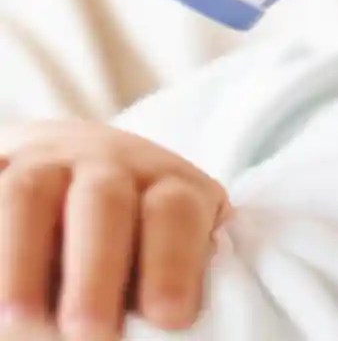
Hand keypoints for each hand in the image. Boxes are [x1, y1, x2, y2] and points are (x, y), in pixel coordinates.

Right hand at [0, 120, 228, 339]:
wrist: (79, 159)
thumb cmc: (137, 228)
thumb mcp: (166, 248)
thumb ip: (162, 281)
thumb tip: (155, 322)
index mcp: (167, 183)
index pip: (174, 211)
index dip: (171, 263)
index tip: (169, 317)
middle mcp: (110, 164)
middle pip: (104, 201)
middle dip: (96, 270)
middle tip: (90, 331)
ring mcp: (47, 161)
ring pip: (27, 194)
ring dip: (20, 262)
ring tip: (19, 321)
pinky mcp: (2, 168)